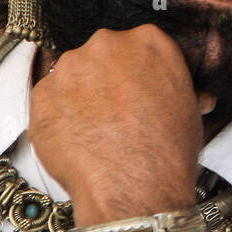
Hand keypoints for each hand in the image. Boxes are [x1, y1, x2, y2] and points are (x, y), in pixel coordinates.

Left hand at [28, 24, 210, 226]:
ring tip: (97, 130)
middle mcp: (107, 45)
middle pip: (104, 55)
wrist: (133, 189)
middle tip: (118, 112)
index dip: (139, 71)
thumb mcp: (189, 111)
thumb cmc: (164, 154)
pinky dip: (60, 117)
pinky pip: (50, 100)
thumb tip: (175, 95)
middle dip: (107, 80)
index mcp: (149, 41)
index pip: (140, 45)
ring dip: (82, 97)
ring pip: (74, 77)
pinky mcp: (42, 94)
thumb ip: (174, 89)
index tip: (137, 87)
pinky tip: (79, 139)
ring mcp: (70, 68)